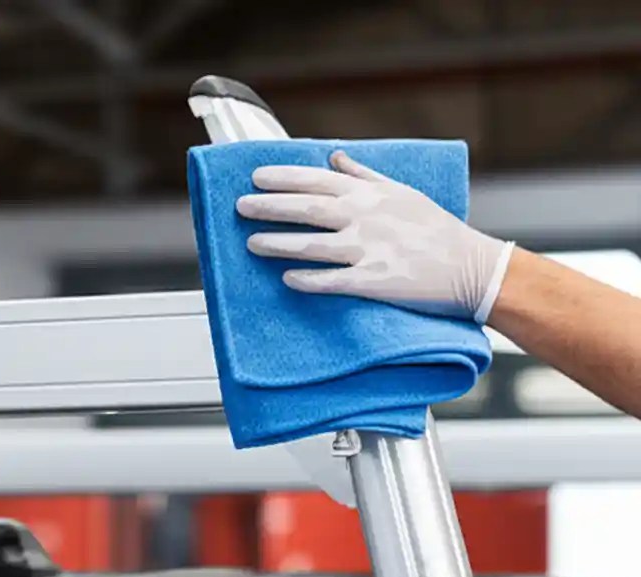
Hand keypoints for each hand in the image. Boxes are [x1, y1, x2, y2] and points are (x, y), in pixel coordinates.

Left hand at [235, 150, 514, 322]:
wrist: (473, 268)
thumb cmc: (436, 229)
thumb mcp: (402, 192)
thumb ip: (364, 175)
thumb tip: (335, 158)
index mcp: (371, 195)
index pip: (317, 181)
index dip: (283, 178)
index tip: (255, 178)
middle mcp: (366, 218)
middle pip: (307, 208)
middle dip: (270, 206)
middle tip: (240, 206)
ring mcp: (370, 249)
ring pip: (313, 244)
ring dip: (279, 243)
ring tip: (252, 243)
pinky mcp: (376, 281)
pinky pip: (333, 280)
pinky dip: (308, 279)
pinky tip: (287, 279)